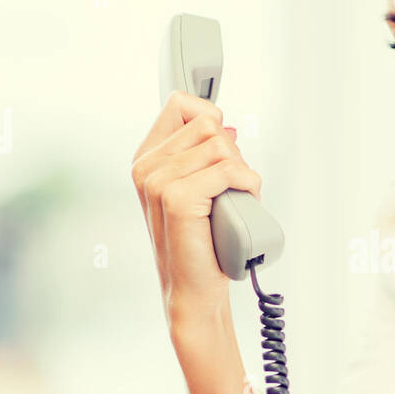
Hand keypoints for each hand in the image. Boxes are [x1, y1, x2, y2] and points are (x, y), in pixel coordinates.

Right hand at [131, 90, 262, 328]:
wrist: (195, 288)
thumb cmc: (201, 242)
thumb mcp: (199, 189)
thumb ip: (203, 154)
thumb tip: (228, 126)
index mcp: (147, 159)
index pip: (181, 104)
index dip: (211, 119)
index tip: (221, 150)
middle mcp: (147, 167)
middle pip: (208, 124)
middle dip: (231, 153)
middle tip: (228, 189)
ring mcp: (158, 182)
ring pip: (221, 146)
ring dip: (241, 173)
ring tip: (231, 202)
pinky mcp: (176, 198)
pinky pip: (229, 170)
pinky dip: (247, 186)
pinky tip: (240, 206)